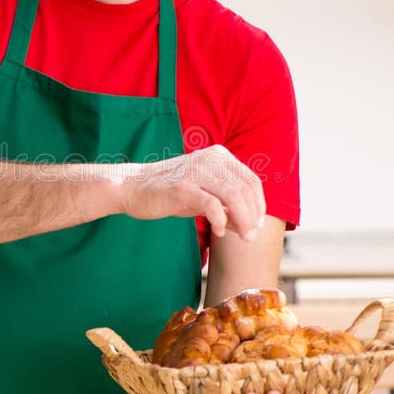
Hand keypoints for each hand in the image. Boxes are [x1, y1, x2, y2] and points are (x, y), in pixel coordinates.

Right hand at [114, 145, 264, 240]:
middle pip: (245, 189)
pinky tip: (219, 231)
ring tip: (243, 237)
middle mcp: (209, 159)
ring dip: (243, 221)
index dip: (259, 205)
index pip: (251, 180)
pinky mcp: (181, 187)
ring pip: (233, 196)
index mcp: (218, 156)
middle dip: (253, 217)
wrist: (133, 187)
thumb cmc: (170, 192)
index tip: (257, 225)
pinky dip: (220, 220)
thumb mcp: (204, 195)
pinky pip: (211, 204)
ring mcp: (195, 171)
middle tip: (251, 237)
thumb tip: (250, 226)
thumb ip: (226, 205)